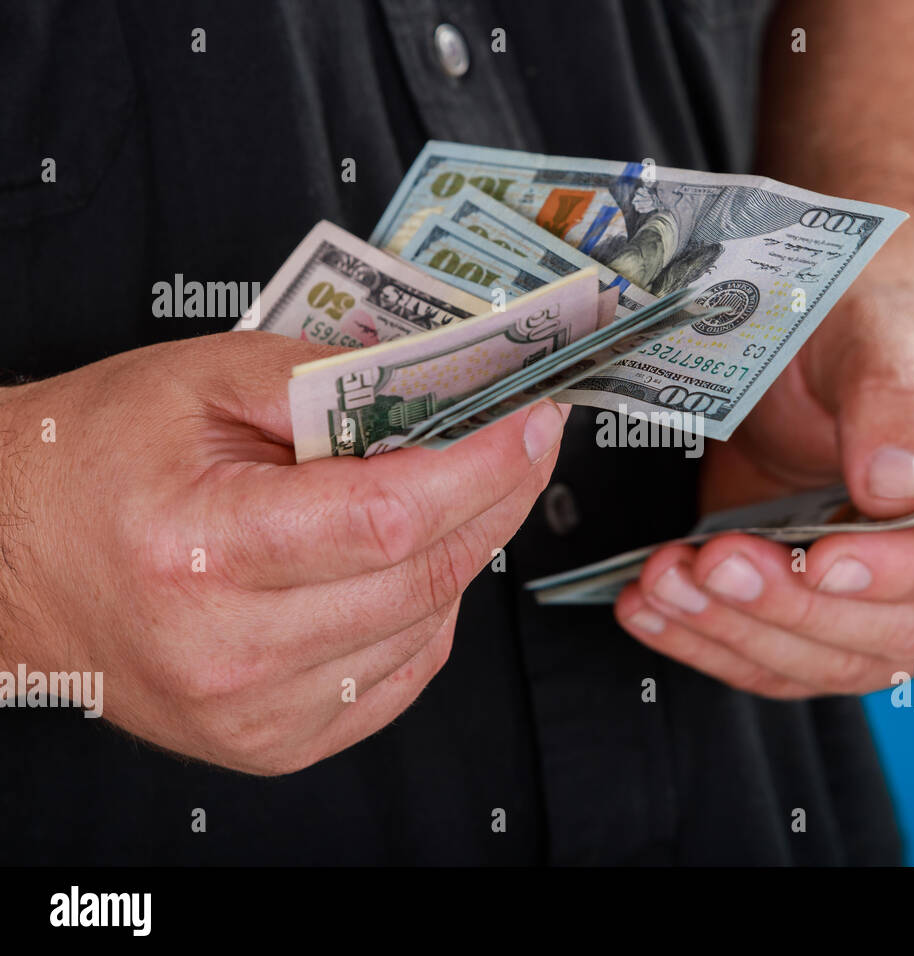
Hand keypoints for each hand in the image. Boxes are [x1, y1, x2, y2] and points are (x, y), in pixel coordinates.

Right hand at [0, 332, 565, 772]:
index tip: (533, 423)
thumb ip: (329, 382)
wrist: (10, 562)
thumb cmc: (91, 465)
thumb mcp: (199, 382)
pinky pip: (403, 672)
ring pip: (428, 625)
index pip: (390, 516)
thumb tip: (445, 387)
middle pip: (425, 574)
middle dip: (498, 497)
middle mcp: (230, 650)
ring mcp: (256, 711)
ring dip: (467, 550)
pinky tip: (408, 561)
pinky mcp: (275, 741)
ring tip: (458, 489)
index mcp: (201, 552)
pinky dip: (429, 608)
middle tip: (523, 442)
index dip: (482, 466)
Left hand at [614, 284, 913, 696]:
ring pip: (834, 662)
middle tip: (715, 564)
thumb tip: (899, 489)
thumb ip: (893, 398)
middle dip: (797, 607)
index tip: (824, 561)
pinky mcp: (832, 627)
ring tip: (667, 582)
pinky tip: (654, 612)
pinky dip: (712, 646)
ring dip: (742, 633)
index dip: (902, 571)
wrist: (819, 366)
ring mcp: (903, 609)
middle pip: (903, 631)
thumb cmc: (868, 339)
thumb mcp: (881, 333)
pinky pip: (781, 665)